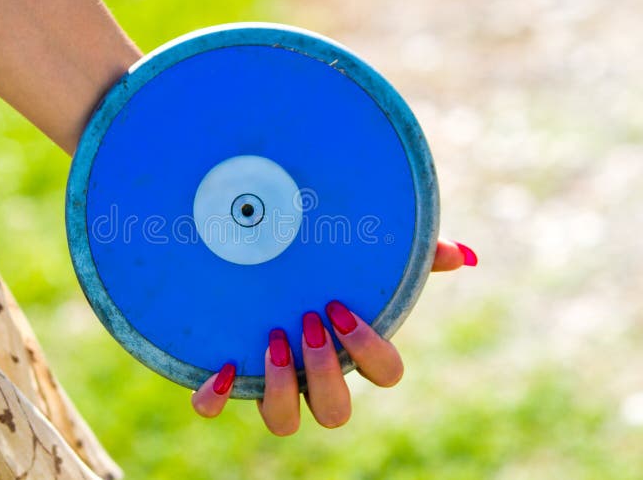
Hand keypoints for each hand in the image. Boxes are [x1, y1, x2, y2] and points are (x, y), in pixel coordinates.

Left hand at [191, 238, 476, 434]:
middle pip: (336, 411)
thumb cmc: (330, 263)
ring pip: (284, 422)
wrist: (264, 253)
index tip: (343, 309)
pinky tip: (220, 369)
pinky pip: (215, 411)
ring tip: (273, 339)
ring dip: (281, 391)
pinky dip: (215, 400)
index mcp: (353, 351)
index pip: (385, 375)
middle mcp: (315, 376)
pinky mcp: (230, 377)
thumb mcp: (370, 257)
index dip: (369, 351)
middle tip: (309, 321)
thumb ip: (415, 258)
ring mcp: (272, 382)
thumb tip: (461, 255)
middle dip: (325, 373)